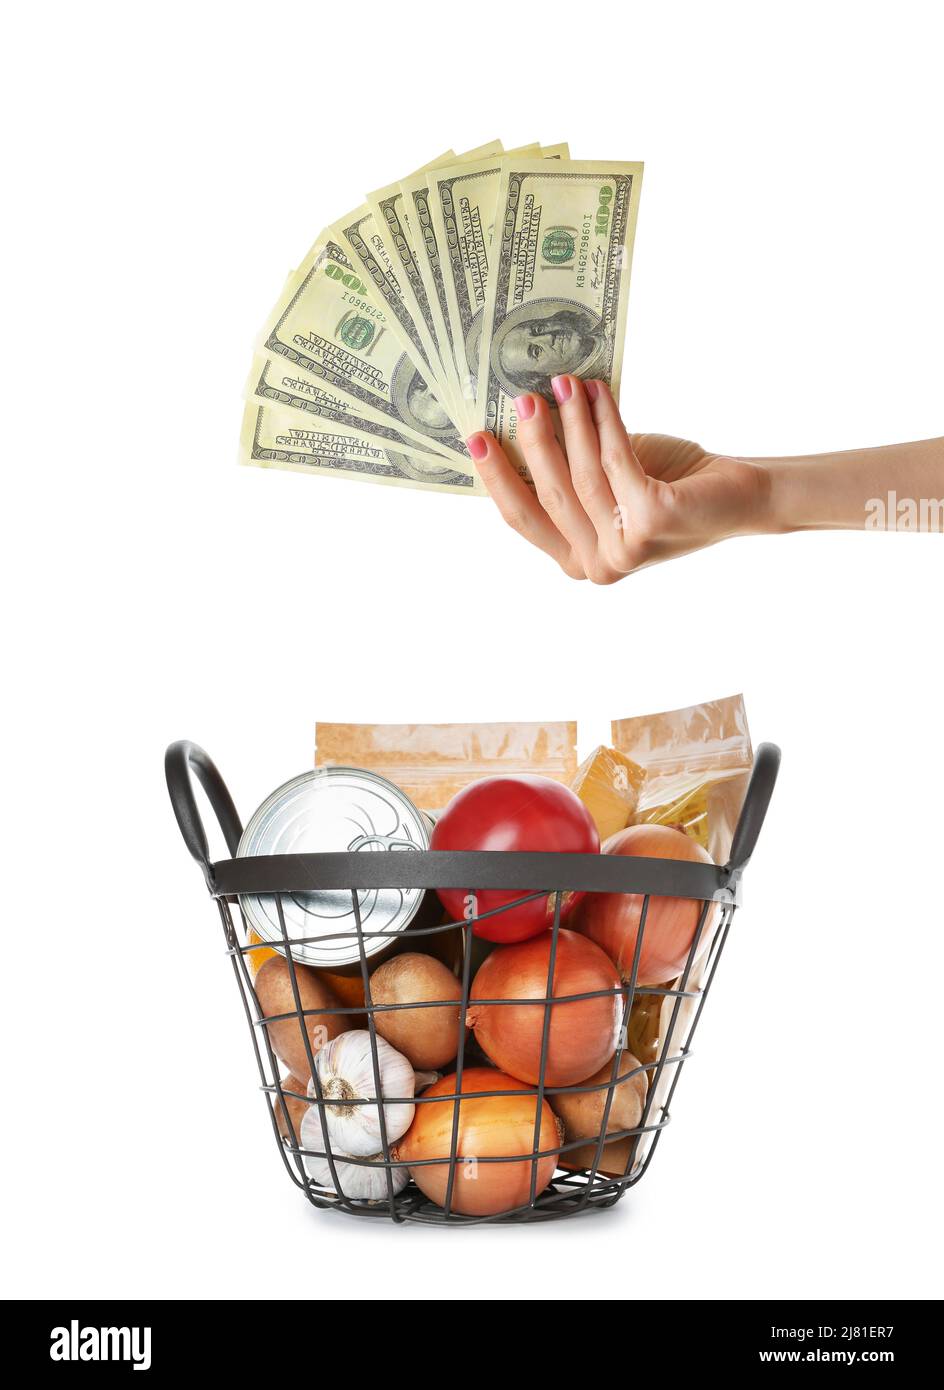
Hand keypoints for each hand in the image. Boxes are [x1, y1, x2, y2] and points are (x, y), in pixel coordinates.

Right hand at [467, 376, 770, 582]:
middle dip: (531, 441)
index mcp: (578, 560)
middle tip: (522, 397)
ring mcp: (624, 548)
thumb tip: (521, 419)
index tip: (476, 436)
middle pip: (548, 495)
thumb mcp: (606, 477)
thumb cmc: (668, 483)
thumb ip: (567, 465)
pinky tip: (598, 391)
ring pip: (581, 474)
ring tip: (565, 382)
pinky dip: (605, 419)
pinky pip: (615, 459)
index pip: (522, 519)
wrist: (737, 495)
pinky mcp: (650, 520)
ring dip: (571, 421)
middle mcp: (597, 565)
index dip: (496, 478)